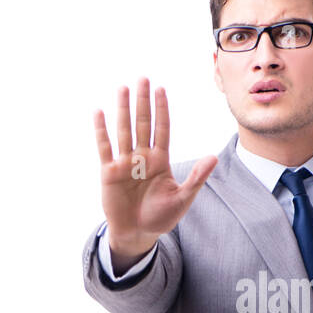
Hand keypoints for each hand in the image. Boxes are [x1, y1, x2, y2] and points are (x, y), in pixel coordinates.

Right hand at [94, 77, 217, 268]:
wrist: (137, 233)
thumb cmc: (160, 217)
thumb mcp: (182, 199)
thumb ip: (196, 178)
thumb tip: (213, 158)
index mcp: (160, 160)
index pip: (162, 129)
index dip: (161, 110)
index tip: (161, 89)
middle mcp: (142, 157)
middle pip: (143, 123)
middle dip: (143, 101)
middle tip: (143, 78)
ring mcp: (125, 162)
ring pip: (124, 130)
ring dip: (123, 109)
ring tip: (123, 88)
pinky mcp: (109, 172)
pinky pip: (105, 147)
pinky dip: (101, 130)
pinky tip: (99, 112)